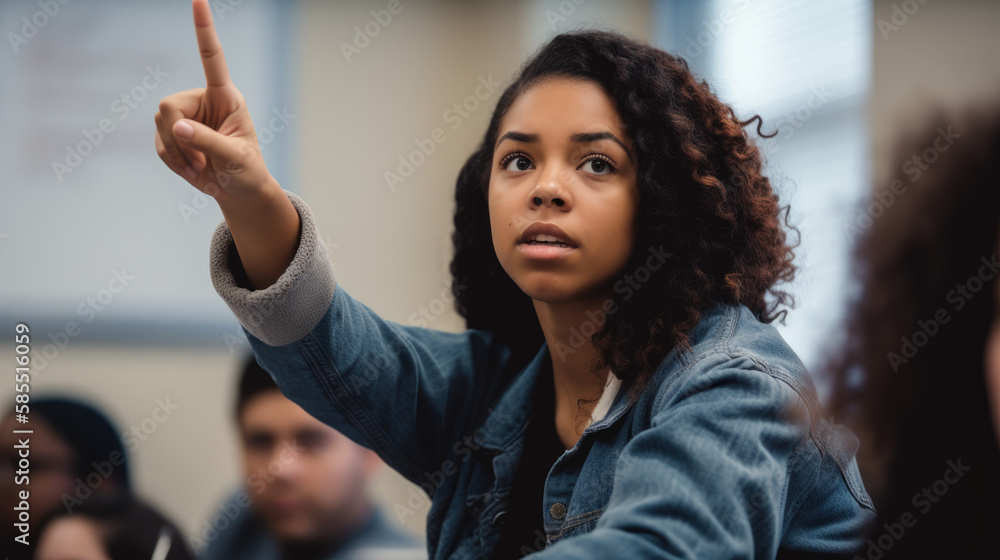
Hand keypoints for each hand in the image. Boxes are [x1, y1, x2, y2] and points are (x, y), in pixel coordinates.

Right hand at [154, 0, 273, 203]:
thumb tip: (177, 126)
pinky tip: (192, 169)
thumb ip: (208, 142)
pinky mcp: (172, 132)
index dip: (204, 30)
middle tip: (201, 161)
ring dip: (177, 154)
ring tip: (201, 166)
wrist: (239, 190)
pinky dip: (172, 161)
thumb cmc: (246, 170)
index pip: (213, 59)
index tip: (198, 0)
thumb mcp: (236, 158)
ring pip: (160, 125)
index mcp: (226, 97)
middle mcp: (203, 99)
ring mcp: (185, 115)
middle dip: (179, 138)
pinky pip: (159, 144)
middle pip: (168, 105)